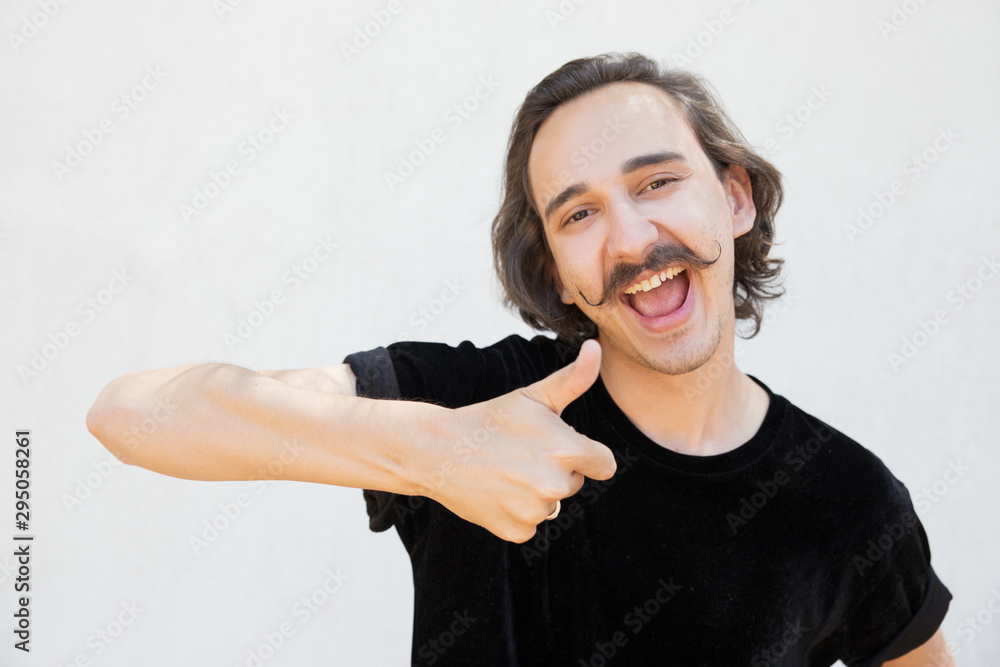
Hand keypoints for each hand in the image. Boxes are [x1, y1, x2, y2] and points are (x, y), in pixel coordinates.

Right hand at [419, 339, 616, 542]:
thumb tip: (596, 347)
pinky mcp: (517, 531)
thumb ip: (574, 379)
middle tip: (522, 454)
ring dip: (537, 492)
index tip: (560, 446)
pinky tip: (497, 491)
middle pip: (575, 482)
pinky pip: (531, 524)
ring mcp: (535, 511)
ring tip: (507, 472)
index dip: (586, 454)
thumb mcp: (534, 396)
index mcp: (568, 450)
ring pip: (552, 503)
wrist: (439, 450)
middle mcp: (556, 484)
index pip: (605, 465)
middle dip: (557, 470)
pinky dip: (517, 512)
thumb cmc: (491, 419)